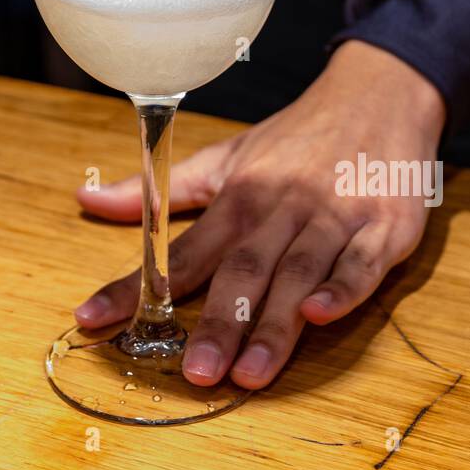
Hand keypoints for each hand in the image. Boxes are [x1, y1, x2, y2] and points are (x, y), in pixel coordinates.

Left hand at [74, 41, 446, 389]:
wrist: (378, 94)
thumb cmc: (296, 139)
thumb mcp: (225, 158)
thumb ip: (160, 192)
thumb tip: (86, 201)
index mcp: (238, 196)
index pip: (180, 252)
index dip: (134, 286)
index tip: (91, 319)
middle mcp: (280, 207)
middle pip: (243, 270)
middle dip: (218, 323)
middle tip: (195, 374)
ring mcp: (333, 217)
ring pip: (297, 274)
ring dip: (274, 326)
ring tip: (248, 375)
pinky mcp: (383, 228)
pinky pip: (361, 263)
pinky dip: (342, 289)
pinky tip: (320, 315)